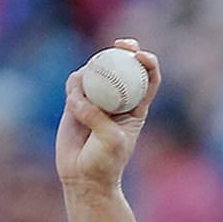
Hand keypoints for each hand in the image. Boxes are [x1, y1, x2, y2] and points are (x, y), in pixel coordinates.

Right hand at [55, 39, 161, 193]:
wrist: (84, 177)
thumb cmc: (106, 162)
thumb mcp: (111, 139)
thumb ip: (98, 116)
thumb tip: (80, 98)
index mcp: (137, 107)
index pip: (149, 78)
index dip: (148, 62)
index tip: (140, 55)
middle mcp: (119, 99)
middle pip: (124, 66)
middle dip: (125, 49)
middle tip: (121, 44)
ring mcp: (97, 99)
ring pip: (97, 71)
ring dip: (92, 71)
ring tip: (84, 94)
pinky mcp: (75, 102)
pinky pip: (76, 84)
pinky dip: (74, 85)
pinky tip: (73, 99)